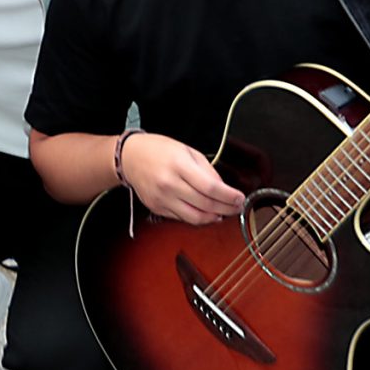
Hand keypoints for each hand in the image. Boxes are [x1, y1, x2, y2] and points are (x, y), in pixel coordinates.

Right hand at [120, 133, 246, 224]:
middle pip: (205, 204)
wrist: (129, 158)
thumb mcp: (187, 151)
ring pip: (195, 217)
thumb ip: (207, 170)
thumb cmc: (159, 150)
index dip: (229, 196)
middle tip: (237, 207)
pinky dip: (197, 218)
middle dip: (226, 208)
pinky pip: (182, 218)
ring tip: (223, 212)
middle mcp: (169, 184)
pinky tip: (205, 213)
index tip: (240, 198)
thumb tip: (224, 189)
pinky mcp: (156, 208)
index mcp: (179, 165)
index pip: (210, 187)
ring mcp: (162, 199)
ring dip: (213, 217)